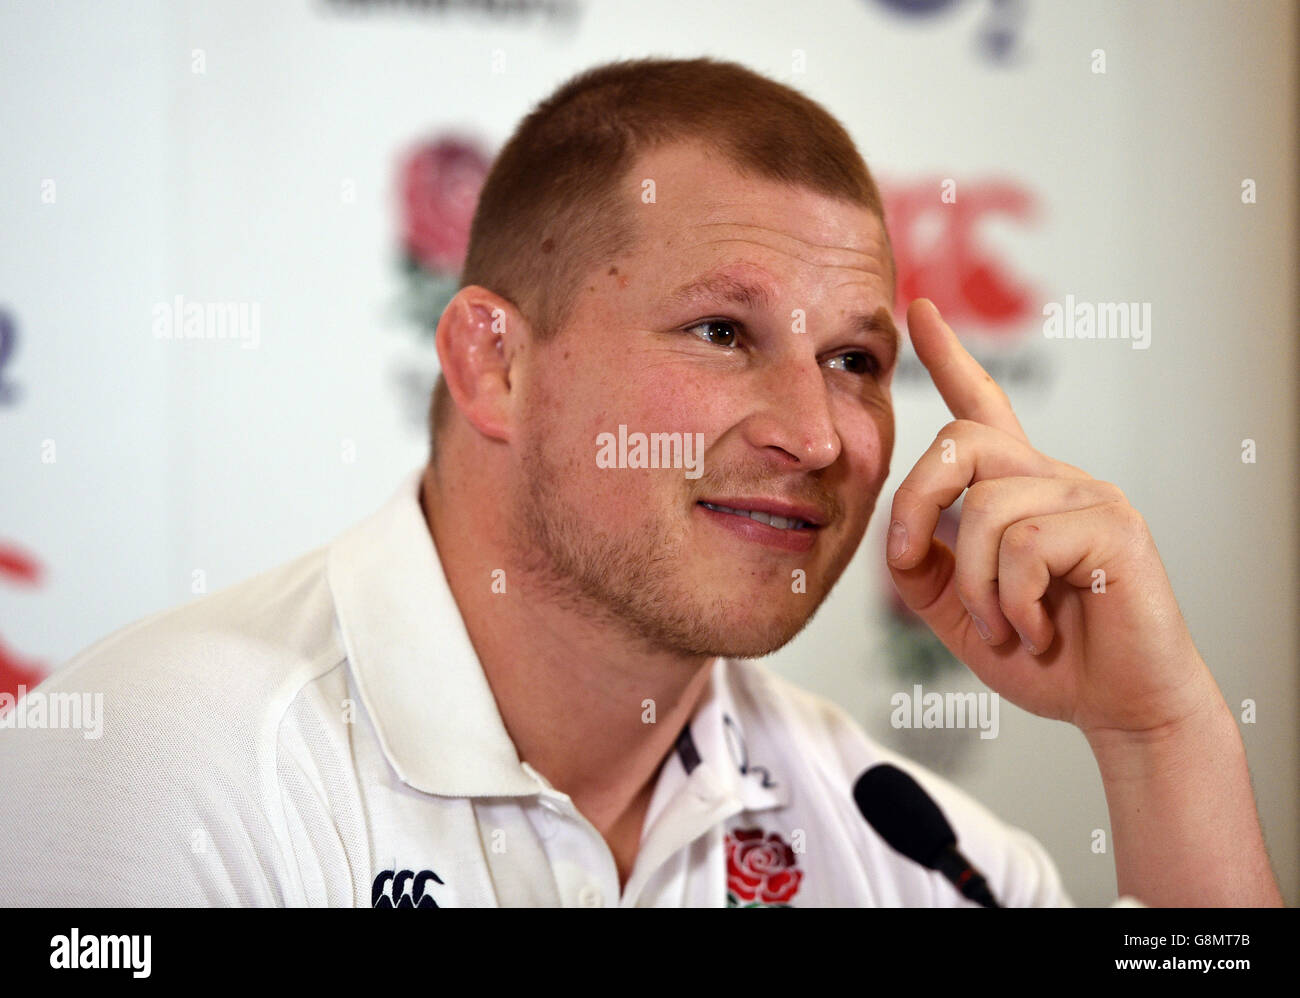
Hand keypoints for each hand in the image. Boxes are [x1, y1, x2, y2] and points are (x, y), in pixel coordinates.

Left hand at [887, 299, 1221, 740]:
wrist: (1118, 705)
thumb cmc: (1048, 654)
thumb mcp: (959, 610)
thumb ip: (922, 568)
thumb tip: (899, 536)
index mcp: (1017, 490)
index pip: (980, 408)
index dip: (948, 358)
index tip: (917, 310)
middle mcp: (1054, 478)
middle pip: (960, 444)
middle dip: (914, 505)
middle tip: (908, 563)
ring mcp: (1089, 496)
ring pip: (986, 512)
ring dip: (975, 588)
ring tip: (1006, 625)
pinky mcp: (1116, 527)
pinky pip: (1026, 547)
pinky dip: (1014, 603)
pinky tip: (1038, 628)